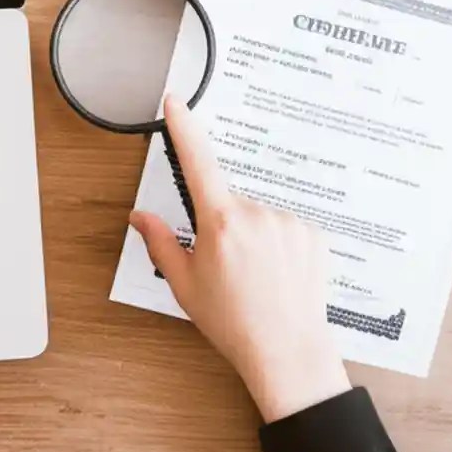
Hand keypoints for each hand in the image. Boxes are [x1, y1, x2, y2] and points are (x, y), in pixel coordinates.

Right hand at [129, 96, 349, 423]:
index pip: (196, 161)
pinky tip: (277, 275)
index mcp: (220, 222)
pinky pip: (284, 227)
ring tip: (256, 277)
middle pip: (228, 202)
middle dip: (222, 225)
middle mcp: (256, 214)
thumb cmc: (233, 322)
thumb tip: (140, 216)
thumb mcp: (184, 284)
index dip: (183, 127)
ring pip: (258, 216)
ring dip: (253, 237)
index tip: (175, 102)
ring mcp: (288, 221)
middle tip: (227, 268)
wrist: (287, 350)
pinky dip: (278, 245)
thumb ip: (160, 242)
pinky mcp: (311, 233)